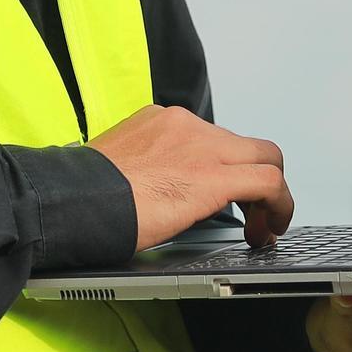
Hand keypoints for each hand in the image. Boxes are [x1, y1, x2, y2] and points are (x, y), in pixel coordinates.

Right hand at [87, 105, 292, 251]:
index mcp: (160, 121)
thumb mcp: (120, 166)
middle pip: (247, 145)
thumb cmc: (84, 193)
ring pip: (266, 159)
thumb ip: (150, 167)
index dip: (225, 169)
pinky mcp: (214, 177)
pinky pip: (269, 183)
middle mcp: (186, 126)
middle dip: (255, 178)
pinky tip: (268, 229)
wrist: (73, 200)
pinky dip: (279, 206)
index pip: (212, 138)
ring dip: (269, 195)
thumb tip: (163, 193)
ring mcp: (202, 147)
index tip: (223, 197)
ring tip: (261, 227)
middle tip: (251, 212)